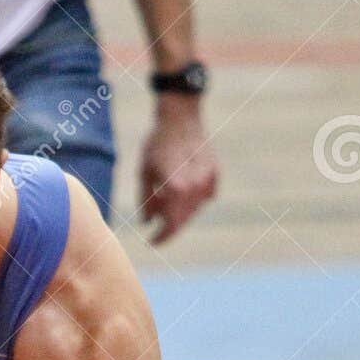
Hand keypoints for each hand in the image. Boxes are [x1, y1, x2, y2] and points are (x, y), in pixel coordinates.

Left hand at [139, 100, 218, 243]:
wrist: (180, 118)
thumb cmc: (156, 144)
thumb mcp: (144, 173)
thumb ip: (146, 201)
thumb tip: (148, 222)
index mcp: (176, 188)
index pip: (171, 224)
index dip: (161, 237)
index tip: (151, 241)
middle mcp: (195, 187)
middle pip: (183, 220)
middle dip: (169, 226)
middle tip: (157, 226)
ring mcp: (208, 181)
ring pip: (194, 210)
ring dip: (180, 213)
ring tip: (165, 203)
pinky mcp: (215, 174)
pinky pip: (204, 197)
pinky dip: (193, 199)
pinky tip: (182, 189)